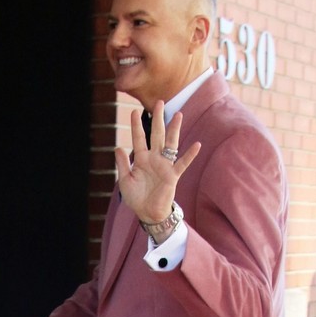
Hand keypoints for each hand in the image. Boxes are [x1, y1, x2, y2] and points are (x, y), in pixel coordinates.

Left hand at [114, 103, 200, 224]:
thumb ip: (122, 164)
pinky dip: (189, 155)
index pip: (139, 139)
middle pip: (156, 135)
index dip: (136, 126)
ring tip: (178, 115)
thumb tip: (118, 147)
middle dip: (157, 119)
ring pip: (170, 143)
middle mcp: (154, 159)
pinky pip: (182, 164)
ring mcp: (164, 166)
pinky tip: (197, 145)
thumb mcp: (125, 181)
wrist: (148, 213)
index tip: (133, 111)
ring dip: (174, 130)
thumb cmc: (136, 198)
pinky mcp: (173, 176)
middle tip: (159, 102)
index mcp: (141, 159)